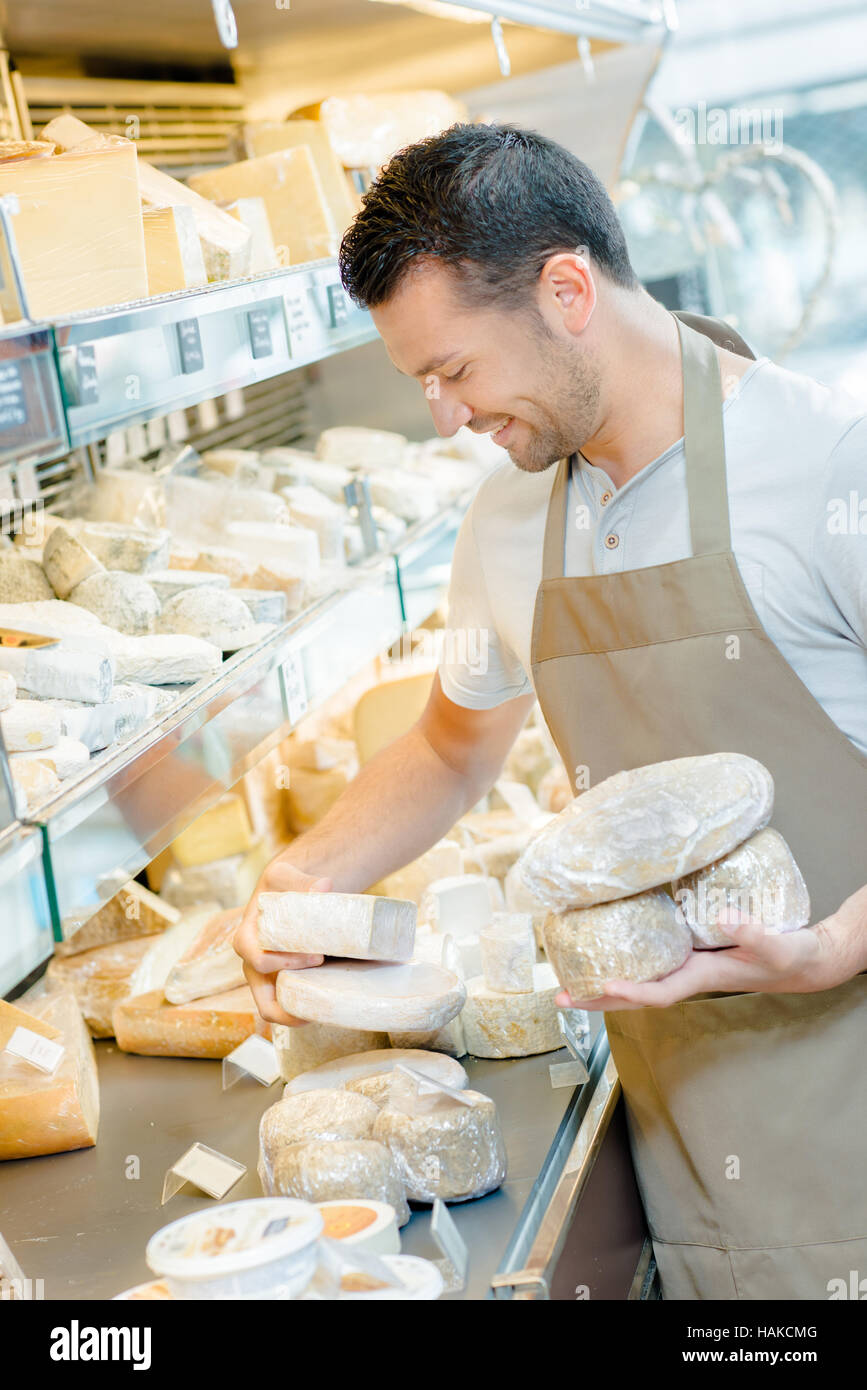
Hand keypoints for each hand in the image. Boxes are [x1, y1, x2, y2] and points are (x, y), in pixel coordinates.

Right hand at [234, 856, 330, 1025]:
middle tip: (324, 988)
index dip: (285, 963)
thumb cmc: (282, 884)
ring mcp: (267, 977)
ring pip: (276, 1012)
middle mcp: (253, 964)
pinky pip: (289, 1006)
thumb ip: (303, 880)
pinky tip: (329, 1005)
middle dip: (293, 1004)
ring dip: (299, 1015)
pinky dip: (306, 1010)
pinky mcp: (282, 982)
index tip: (316, 956)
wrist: (289, 892)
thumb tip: (324, 886)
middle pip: (264, 1002)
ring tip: (327, 1010)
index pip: (257, 960)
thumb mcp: (285, 874)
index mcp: (246, 938)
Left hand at [554, 885, 866, 1011]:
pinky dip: (624, 960)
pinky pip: (649, 962)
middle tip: (559, 997)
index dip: (629, 992)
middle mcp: (687, 976)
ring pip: (637, 980)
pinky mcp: (689, 954)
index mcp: (702, 978)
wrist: (802, 960)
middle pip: (635, 995)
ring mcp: (685, 967)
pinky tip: (604, 951)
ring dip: (602, 982)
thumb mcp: (775, 944)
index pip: (657, 992)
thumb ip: (752, 932)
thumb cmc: (790, 955)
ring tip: (566, 981)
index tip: (601, 987)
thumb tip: (724, 918)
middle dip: (598, 998)